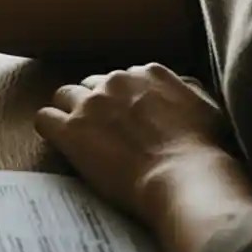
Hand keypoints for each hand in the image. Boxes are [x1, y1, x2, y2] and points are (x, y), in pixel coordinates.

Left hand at [34, 63, 236, 221]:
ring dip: (69, 113)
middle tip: (103, 132)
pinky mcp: (70, 130)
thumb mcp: (208, 106)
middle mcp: (116, 81)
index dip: (121, 100)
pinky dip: (49, 128)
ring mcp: (90, 105)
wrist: (184, 178)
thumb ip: (187, 88)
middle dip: (94, 105)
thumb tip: (179, 83)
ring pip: (64, 96)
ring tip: (79, 136)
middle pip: (91, 85)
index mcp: (148, 73)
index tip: (126, 119)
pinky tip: (59, 142)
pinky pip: (44, 118)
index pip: (122, 78)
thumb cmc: (203, 149)